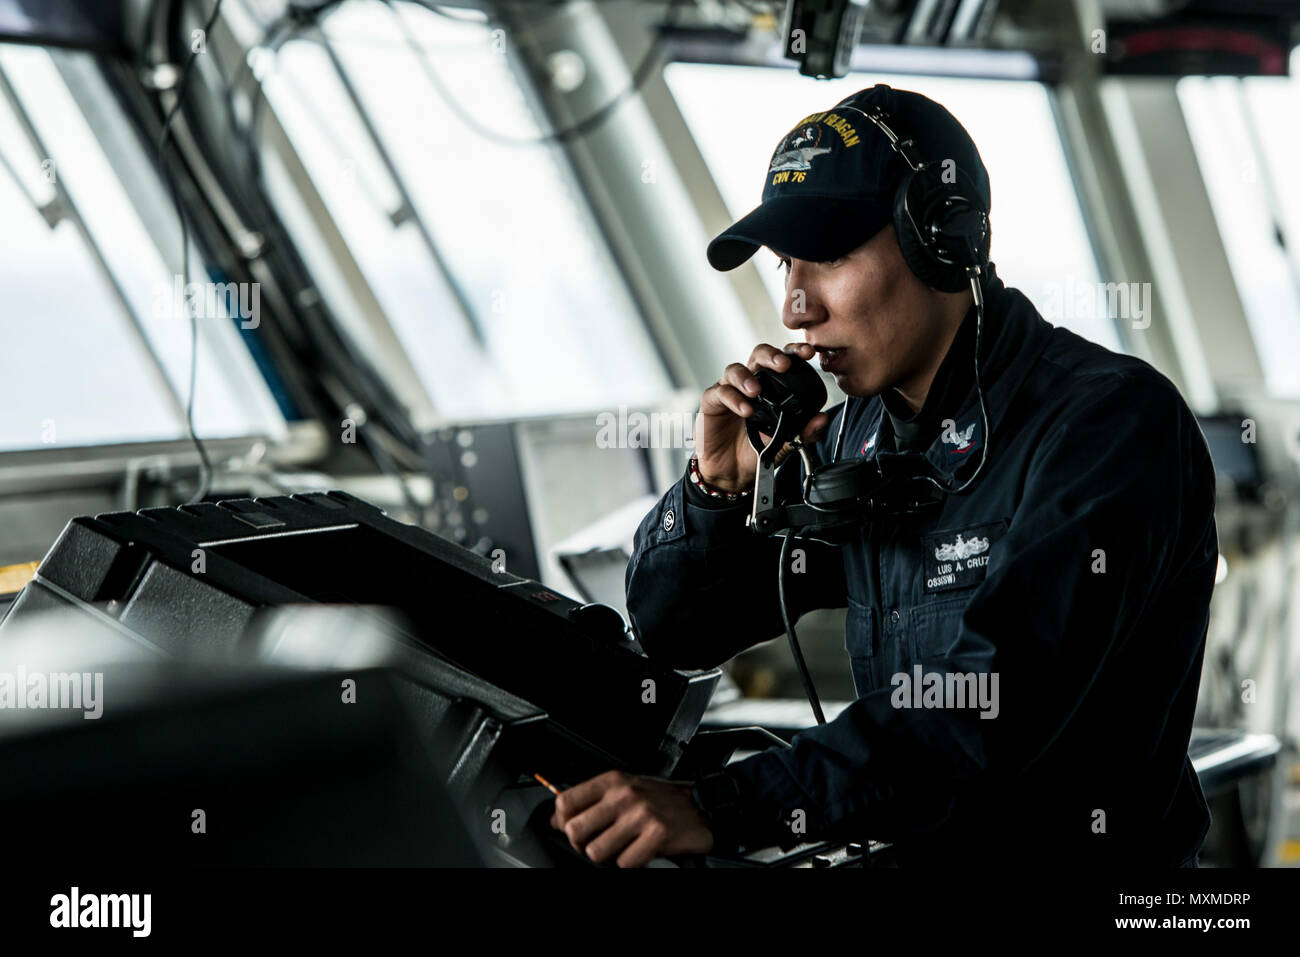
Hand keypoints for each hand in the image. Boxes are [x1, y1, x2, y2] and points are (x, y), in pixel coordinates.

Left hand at [548, 770, 713, 866]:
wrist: (701, 806)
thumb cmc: (660, 799)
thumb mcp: (624, 789)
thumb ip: (592, 801)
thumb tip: (558, 819)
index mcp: (612, 781)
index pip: (566, 802)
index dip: (563, 821)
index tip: (571, 828)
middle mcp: (624, 795)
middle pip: (575, 831)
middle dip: (581, 844)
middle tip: (596, 843)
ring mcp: (640, 815)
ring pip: (596, 852)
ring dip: (607, 856)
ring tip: (621, 847)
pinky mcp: (656, 835)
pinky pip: (624, 863)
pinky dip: (630, 862)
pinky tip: (639, 851)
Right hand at [696, 342, 829, 491]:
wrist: (733, 473)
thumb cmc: (757, 450)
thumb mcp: (787, 443)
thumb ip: (805, 432)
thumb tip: (822, 419)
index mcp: (771, 385)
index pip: (782, 360)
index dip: (794, 352)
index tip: (808, 353)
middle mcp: (750, 382)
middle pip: (758, 355)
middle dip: (771, 356)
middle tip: (783, 365)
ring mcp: (729, 390)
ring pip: (735, 370)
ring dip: (746, 377)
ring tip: (756, 391)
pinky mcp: (711, 403)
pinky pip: (720, 393)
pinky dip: (733, 399)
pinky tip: (744, 410)